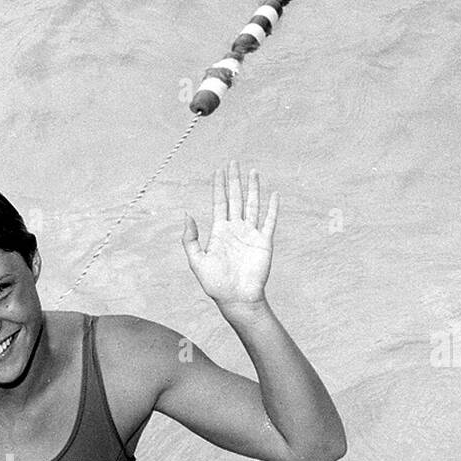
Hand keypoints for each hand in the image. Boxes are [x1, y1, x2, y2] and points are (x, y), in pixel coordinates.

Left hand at [182, 161, 278, 310]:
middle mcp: (235, 229)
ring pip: (253, 205)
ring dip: (253, 188)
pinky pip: (270, 221)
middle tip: (234, 162)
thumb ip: (190, 239)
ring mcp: (250, 234)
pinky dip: (272, 208)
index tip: (219, 170)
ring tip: (253, 171)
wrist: (236, 298)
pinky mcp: (264, 242)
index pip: (219, 202)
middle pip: (236, 198)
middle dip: (234, 180)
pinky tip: (273, 194)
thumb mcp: (197, 261)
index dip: (219, 186)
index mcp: (219, 231)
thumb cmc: (215, 284)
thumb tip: (187, 214)